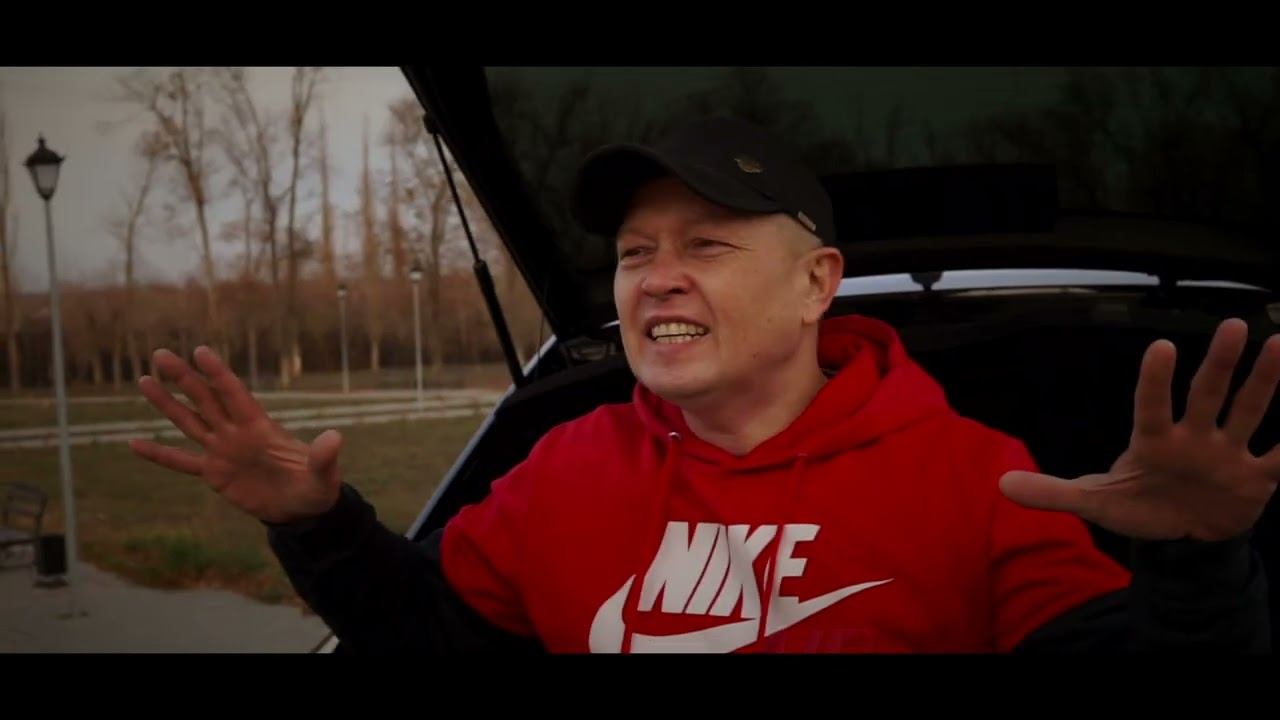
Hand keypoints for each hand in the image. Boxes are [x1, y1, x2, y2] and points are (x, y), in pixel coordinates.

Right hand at [128, 345, 345, 524]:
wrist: (303, 509)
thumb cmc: (316, 487)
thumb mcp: (323, 474)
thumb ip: (323, 457)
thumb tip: (335, 439)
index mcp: (260, 427)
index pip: (235, 394)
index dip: (218, 374)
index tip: (200, 352)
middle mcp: (236, 432)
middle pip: (205, 399)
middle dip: (184, 378)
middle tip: (161, 354)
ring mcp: (222, 451)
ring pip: (189, 421)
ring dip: (167, 403)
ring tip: (143, 380)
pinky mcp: (214, 473)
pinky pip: (181, 461)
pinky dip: (159, 454)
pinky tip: (133, 444)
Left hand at [1000, 318, 1279, 541]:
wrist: (1184, 536)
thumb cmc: (1138, 505)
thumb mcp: (1095, 502)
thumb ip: (1053, 493)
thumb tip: (1001, 483)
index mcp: (1154, 440)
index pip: (1152, 405)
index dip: (1155, 380)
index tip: (1161, 347)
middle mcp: (1194, 437)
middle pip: (1208, 394)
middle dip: (1220, 364)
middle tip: (1236, 325)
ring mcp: (1228, 453)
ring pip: (1250, 411)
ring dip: (1267, 381)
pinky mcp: (1257, 477)